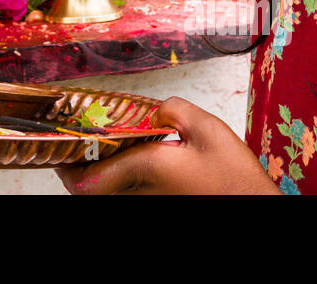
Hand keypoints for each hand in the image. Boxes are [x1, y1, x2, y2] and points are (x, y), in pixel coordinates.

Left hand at [56, 97, 281, 193]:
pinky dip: (122, 177)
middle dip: (81, 166)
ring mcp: (151, 203)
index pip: (86, 180)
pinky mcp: (162, 205)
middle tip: (82, 142)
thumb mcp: (209, 129)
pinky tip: (136, 158)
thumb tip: (155, 110)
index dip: (66, 168)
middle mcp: (141, 192)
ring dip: (102, 171)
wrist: (253, 207)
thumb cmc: (235, 179)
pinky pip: (129, 193)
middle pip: (93, 189)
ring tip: (106, 145)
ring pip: (111, 191)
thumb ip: (175, 109)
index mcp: (145, 168)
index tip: (63, 147)